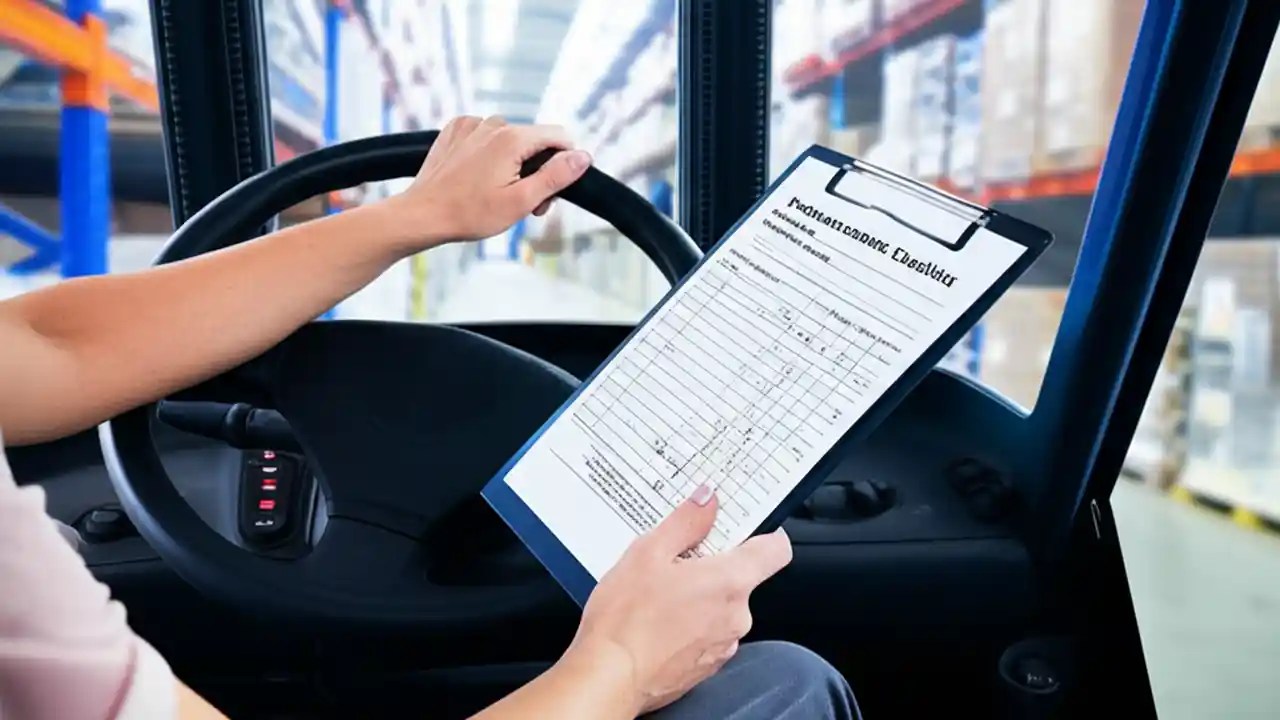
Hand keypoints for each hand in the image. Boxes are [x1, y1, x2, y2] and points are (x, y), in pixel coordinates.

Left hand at [388, 115, 591, 250]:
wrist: (422, 215)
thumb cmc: (469, 214)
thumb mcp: (521, 201)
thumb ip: (556, 176)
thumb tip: (582, 157)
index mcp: (511, 138)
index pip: (558, 136)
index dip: (564, 163)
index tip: (552, 190)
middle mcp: (492, 124)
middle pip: (534, 141)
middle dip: (537, 169)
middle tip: (525, 203)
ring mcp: (471, 126)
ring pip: (511, 139)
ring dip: (514, 163)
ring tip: (500, 193)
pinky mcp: (456, 132)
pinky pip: (486, 137)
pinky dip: (490, 155)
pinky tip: (479, 178)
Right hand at [562, 484, 792, 714]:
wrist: (608, 678)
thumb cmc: (625, 620)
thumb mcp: (649, 552)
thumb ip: (686, 522)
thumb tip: (707, 500)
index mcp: (730, 582)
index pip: (776, 549)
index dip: (762, 533)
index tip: (738, 526)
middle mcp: (736, 616)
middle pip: (741, 577)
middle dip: (712, 565)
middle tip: (675, 560)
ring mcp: (724, 645)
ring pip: (721, 606)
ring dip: (698, 596)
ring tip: (657, 593)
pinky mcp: (707, 666)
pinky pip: (707, 633)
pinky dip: (688, 623)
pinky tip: (656, 620)